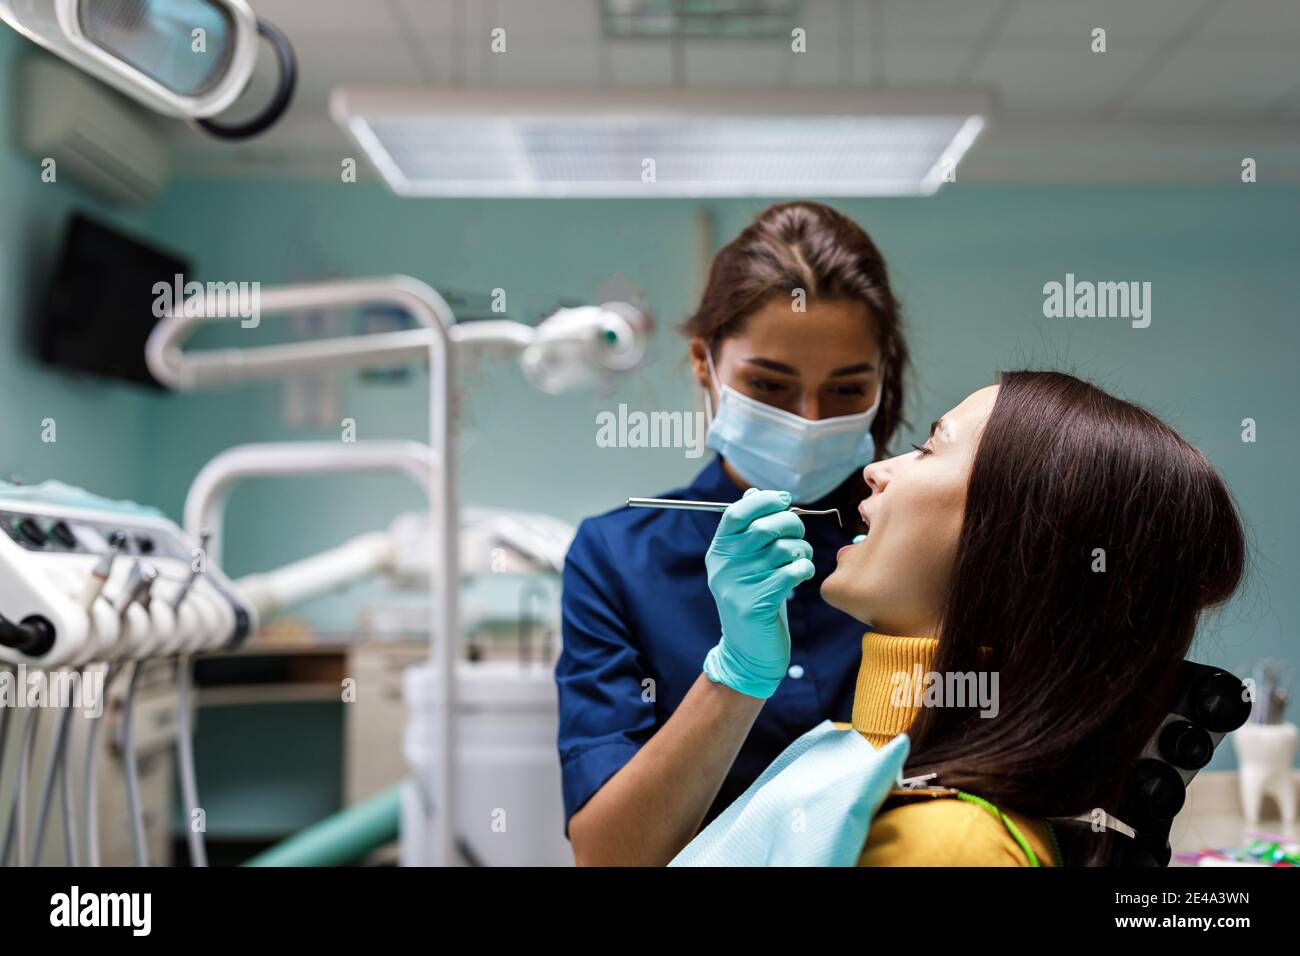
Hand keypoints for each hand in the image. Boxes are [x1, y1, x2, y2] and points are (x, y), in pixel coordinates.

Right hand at [703, 488, 815, 698]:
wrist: (748, 650)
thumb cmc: (755, 598)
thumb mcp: (746, 563)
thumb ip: (750, 531)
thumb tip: (758, 494)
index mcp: (718, 551)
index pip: (736, 513)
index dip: (763, 500)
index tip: (784, 499)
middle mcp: (723, 566)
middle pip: (764, 527)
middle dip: (790, 524)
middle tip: (798, 534)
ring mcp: (736, 586)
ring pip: (782, 550)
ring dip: (801, 550)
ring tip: (801, 559)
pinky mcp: (754, 605)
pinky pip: (790, 572)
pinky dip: (804, 568)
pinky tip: (803, 572)